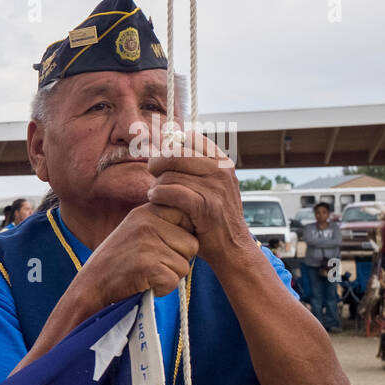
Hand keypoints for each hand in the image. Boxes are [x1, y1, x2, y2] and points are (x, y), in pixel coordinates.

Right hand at [76, 204, 198, 303]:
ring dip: (169, 275)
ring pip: (184, 265)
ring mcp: (146, 242)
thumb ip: (162, 223)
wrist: (91, 286)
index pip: (187, 218)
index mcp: (146, 211)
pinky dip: (161, 289)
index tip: (163, 247)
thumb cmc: (118, 263)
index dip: (180, 238)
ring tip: (145, 273)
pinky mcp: (147, 265)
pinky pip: (173, 281)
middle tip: (150, 264)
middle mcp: (146, 222)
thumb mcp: (137, 231)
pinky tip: (142, 284)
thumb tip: (197, 217)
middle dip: (177, 260)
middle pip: (192, 245)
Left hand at [146, 131, 250, 264]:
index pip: (191, 138)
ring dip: (156, 184)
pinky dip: (158, 195)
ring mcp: (215, 188)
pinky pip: (171, 192)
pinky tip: (155, 199)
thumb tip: (166, 146)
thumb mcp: (212, 185)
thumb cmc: (214, 215)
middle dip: (158, 162)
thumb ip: (195, 166)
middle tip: (152, 172)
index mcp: (222, 162)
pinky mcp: (205, 206)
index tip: (163, 158)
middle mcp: (221, 171)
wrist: (232, 246)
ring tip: (155, 193)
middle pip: (177, 153)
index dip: (172, 145)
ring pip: (170, 174)